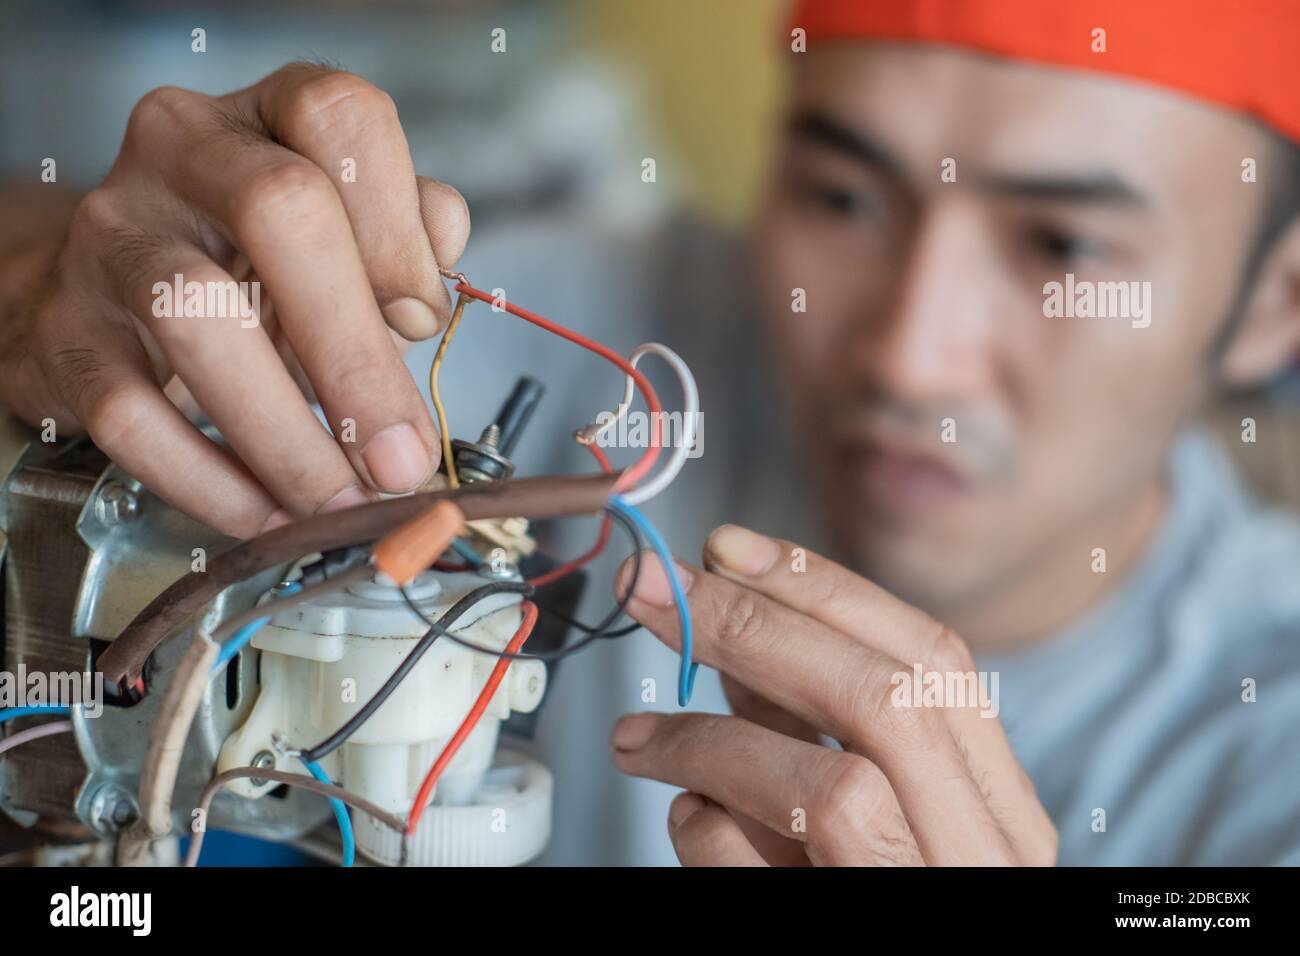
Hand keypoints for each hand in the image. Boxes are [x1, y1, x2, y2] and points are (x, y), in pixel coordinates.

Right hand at [0, 63, 467, 536]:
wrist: (115, 300)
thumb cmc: (261, 269)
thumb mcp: (347, 244)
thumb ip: (408, 251)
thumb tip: (429, 306)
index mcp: (273, 118)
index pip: (342, 117)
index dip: (396, 226)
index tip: (422, 323)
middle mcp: (184, 151)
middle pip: (278, 211)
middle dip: (354, 352)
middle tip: (401, 457)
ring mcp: (115, 235)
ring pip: (197, 314)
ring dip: (287, 434)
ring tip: (342, 502)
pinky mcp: (68, 332)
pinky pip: (134, 415)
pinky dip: (213, 482)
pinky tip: (271, 516)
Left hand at [611, 524, 1057, 865]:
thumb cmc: (880, 893)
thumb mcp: (878, 809)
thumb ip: (819, 727)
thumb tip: (733, 634)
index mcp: (1000, 804)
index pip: (932, 657)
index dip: (824, 586)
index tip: (729, 547)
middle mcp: (986, 854)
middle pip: (886, 699)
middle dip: (756, 625)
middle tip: (656, 591)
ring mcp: (927, 900)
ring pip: (831, 789)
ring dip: (710, 739)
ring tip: (638, 737)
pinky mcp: (850, 941)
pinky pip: (760, 873)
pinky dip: (703, 833)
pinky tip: (690, 827)